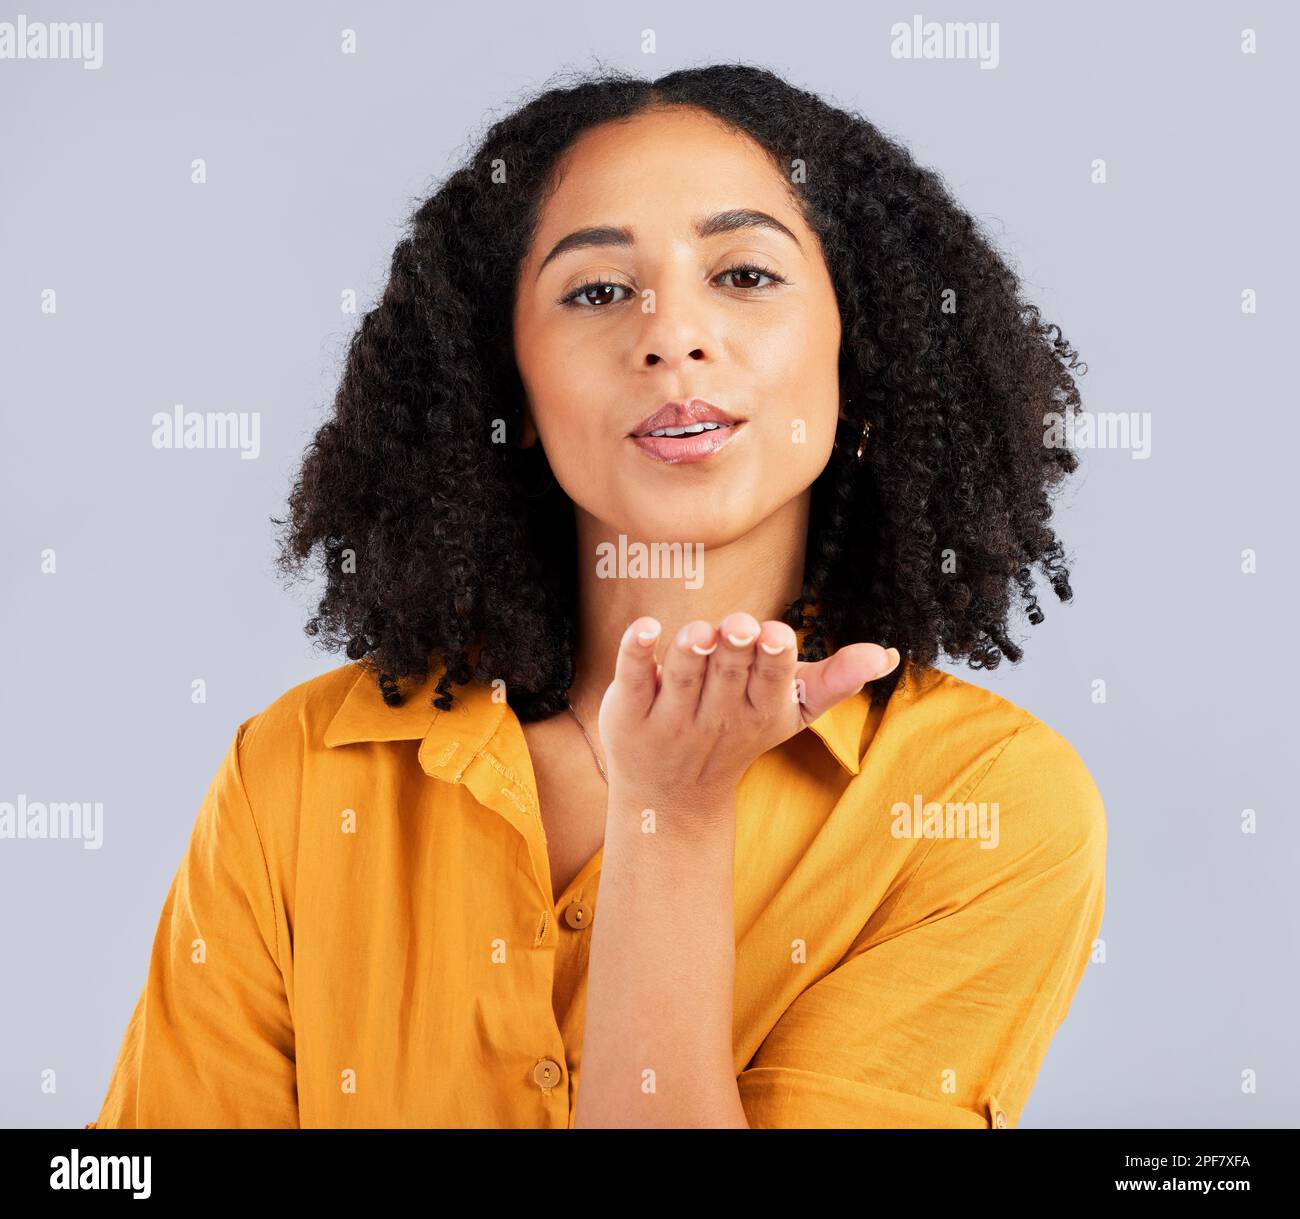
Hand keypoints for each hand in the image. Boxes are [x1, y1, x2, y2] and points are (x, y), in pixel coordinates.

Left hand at [596, 611, 899, 821]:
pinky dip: (637, 652)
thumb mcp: (789, 714)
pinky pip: (632, 678)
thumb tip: (886, 654)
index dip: (773, 659)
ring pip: (683, 677)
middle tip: (743, 625)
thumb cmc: (738, 734)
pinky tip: (645, 628)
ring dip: (691, 651)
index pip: (771, 683)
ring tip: (701, 631)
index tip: (777, 635)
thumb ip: (833, 680)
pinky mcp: (629, 710)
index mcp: (760, 711)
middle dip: (737, 647)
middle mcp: (716, 716)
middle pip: (729, 674)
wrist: (672, 795)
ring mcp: (671, 717)